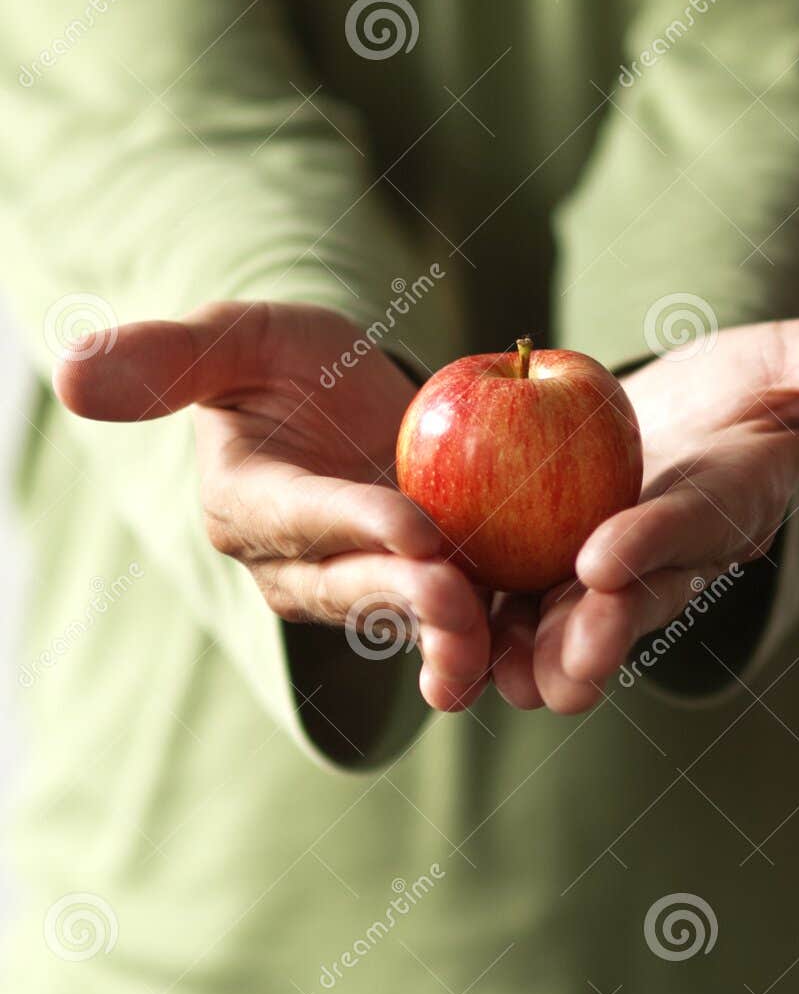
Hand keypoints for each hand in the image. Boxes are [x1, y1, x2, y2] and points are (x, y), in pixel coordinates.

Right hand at [54, 300, 490, 711]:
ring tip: (490, 655)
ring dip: (449, 644)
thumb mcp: (239, 338)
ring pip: (406, 623)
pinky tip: (536, 649)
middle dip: (408, 599)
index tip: (414, 530)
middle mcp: (301, 566)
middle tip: (462, 599)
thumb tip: (68, 373)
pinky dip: (497, 634)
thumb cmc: (285, 363)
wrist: (354, 403)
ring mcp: (366, 586)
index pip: (300, 518)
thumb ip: (170, 357)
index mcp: (248, 504)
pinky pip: (461, 619)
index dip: (352, 525)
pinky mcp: (424, 592)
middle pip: (355, 587)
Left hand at [491, 318, 798, 713]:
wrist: (663, 423)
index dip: (657, 546)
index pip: (695, 531)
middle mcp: (662, 561)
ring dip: (519, 652)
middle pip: (625, 606)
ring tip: (474, 670)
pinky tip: (420, 626)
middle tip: (549, 664)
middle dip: (590, 638)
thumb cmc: (742, 391)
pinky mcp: (541, 577)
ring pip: (560, 628)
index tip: (608, 559)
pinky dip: (467, 618)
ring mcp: (597, 579)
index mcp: (723, 510)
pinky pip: (502, 604)